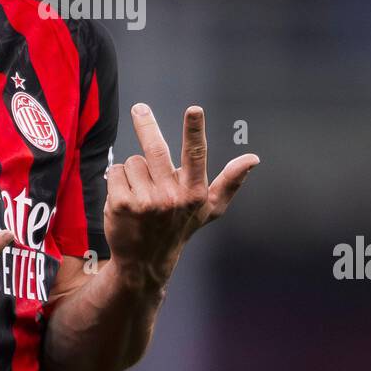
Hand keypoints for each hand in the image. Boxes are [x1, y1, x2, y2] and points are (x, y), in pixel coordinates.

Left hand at [104, 103, 258, 291]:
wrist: (144, 262)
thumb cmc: (179, 228)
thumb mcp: (209, 209)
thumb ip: (231, 182)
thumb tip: (253, 159)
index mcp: (194, 193)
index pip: (195, 155)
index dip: (194, 130)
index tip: (194, 109)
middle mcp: (171, 197)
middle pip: (155, 149)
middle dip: (146, 124)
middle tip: (139, 108)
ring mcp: (145, 202)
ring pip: (133, 161)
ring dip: (134, 171)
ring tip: (141, 193)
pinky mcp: (122, 204)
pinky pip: (117, 172)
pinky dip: (118, 180)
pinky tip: (126, 199)